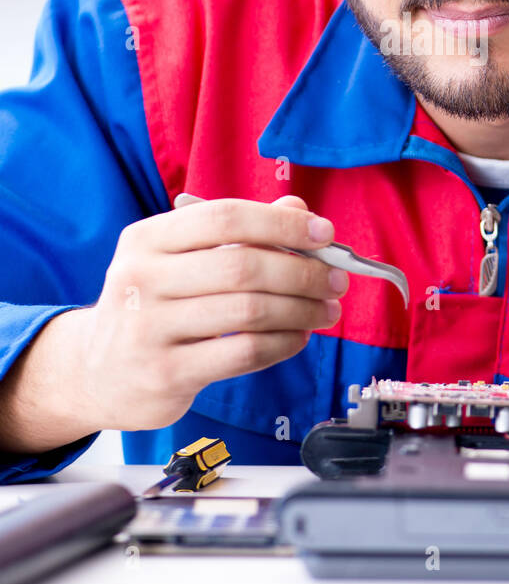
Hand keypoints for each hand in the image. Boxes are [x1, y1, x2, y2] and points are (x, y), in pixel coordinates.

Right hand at [75, 195, 347, 430]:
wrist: (96, 371)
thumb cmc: (151, 305)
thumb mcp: (179, 259)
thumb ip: (237, 233)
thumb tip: (297, 210)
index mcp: (147, 239)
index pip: (225, 217)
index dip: (281, 224)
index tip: (324, 234)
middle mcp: (142, 279)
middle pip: (242, 266)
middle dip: (302, 272)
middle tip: (336, 280)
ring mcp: (149, 329)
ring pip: (248, 312)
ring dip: (301, 310)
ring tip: (326, 310)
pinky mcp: (165, 373)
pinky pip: (243, 354)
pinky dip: (283, 344)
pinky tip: (299, 337)